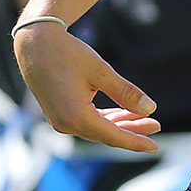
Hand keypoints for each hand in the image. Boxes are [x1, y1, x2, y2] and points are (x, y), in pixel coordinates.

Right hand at [13, 22, 160, 152]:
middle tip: (156, 126)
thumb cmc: (67, 54)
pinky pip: (87, 122)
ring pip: (98, 129)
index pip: (113, 137)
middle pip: (107, 135)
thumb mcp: (101, 71)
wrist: (34, 44)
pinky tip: (122, 113)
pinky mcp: (59, 114)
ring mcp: (60, 121)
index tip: (155, 146)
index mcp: (76, 117)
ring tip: (143, 118)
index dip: (136, 141)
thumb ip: (126, 93)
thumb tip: (150, 109)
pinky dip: (106, 119)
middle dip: (132, 131)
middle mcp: (66, 125)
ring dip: (120, 124)